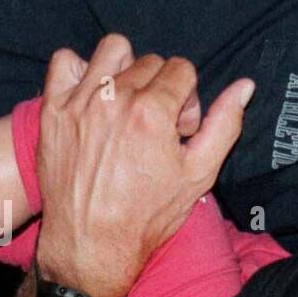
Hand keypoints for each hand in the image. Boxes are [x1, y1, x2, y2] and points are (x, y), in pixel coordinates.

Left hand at [35, 34, 253, 296]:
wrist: (92, 245)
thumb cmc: (148, 214)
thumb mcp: (200, 172)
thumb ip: (225, 123)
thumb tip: (245, 86)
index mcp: (153, 111)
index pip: (182, 68)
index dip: (188, 98)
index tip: (179, 127)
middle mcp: (113, 100)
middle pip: (151, 62)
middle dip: (161, 88)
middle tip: (156, 126)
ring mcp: (79, 103)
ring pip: (113, 51)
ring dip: (126, 69)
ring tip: (126, 103)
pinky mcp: (53, 112)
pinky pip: (64, 61)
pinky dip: (80, 70)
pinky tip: (93, 96)